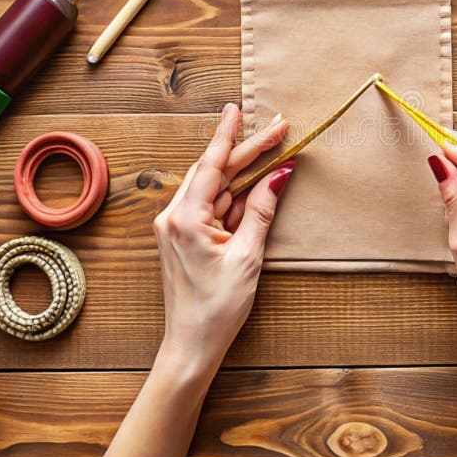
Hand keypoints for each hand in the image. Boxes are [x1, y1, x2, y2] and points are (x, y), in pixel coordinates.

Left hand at [153, 103, 292, 376]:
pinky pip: (213, 205)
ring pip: (216, 187)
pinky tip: (256, 184)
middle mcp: (174, 216)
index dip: (229, 135)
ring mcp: (177, 226)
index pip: (212, 165)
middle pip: (216, 172)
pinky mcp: (184, 236)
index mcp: (184, 218)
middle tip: (278, 129)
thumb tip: (281, 174)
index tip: (238, 109)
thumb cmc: (216, 308)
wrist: (191, 346)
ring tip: (274, 150)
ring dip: (244, 171)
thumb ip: (262, 209)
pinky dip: (236, 195)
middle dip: (247, 150)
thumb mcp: (248, 256)